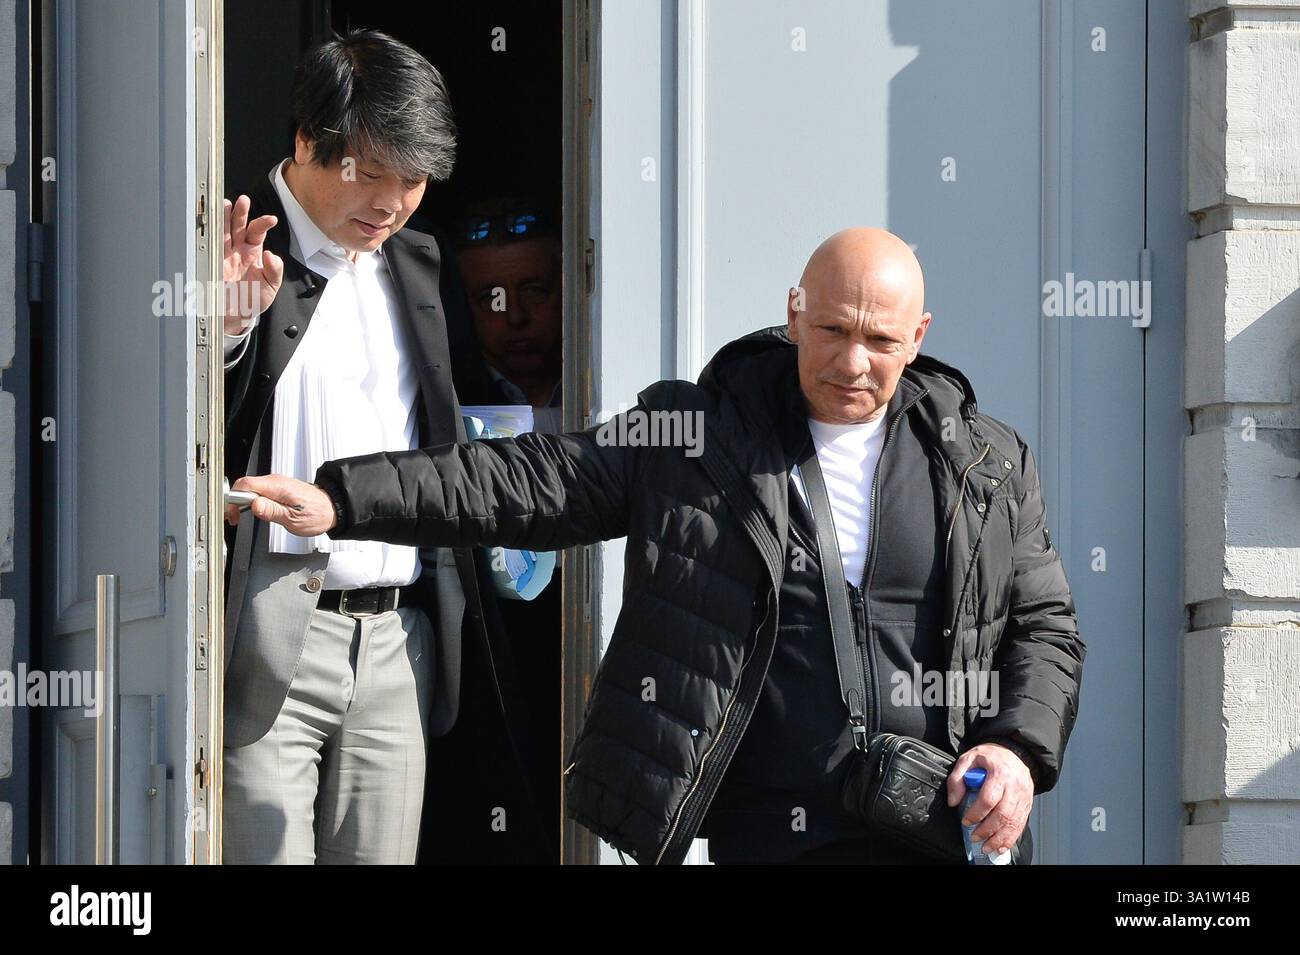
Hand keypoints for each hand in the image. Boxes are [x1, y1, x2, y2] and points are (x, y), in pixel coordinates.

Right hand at [223, 195, 282, 335]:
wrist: (234, 317)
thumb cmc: (253, 301)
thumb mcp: (271, 287)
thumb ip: (275, 270)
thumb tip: (272, 256)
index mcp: (252, 253)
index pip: (257, 232)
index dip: (263, 224)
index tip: (271, 219)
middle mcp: (236, 250)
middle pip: (238, 226)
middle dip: (240, 212)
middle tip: (243, 201)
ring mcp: (222, 255)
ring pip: (222, 231)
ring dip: (224, 218)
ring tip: (226, 205)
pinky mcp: (211, 263)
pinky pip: (209, 245)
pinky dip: (209, 234)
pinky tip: (211, 223)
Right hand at [224, 474, 335, 535]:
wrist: (332, 509)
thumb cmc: (317, 514)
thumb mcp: (292, 519)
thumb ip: (271, 511)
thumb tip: (254, 505)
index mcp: (277, 487)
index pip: (245, 485)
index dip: (233, 499)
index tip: (232, 513)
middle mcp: (276, 481)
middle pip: (246, 486)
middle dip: (236, 502)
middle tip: (235, 518)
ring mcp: (278, 483)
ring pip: (252, 489)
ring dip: (245, 502)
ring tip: (243, 517)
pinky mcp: (280, 488)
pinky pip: (261, 491)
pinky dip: (254, 501)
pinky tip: (256, 511)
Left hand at [946, 742, 1033, 855]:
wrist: (1015, 752)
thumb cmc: (991, 756)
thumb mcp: (968, 758)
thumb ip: (957, 778)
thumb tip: (953, 801)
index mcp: (999, 773)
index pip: (988, 798)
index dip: (976, 813)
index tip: (966, 821)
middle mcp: (1014, 786)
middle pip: (1003, 814)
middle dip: (987, 830)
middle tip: (975, 837)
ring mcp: (1023, 796)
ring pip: (1013, 822)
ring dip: (999, 838)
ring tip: (986, 847)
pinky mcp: (1027, 804)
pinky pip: (1020, 824)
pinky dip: (1011, 838)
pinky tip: (1001, 845)